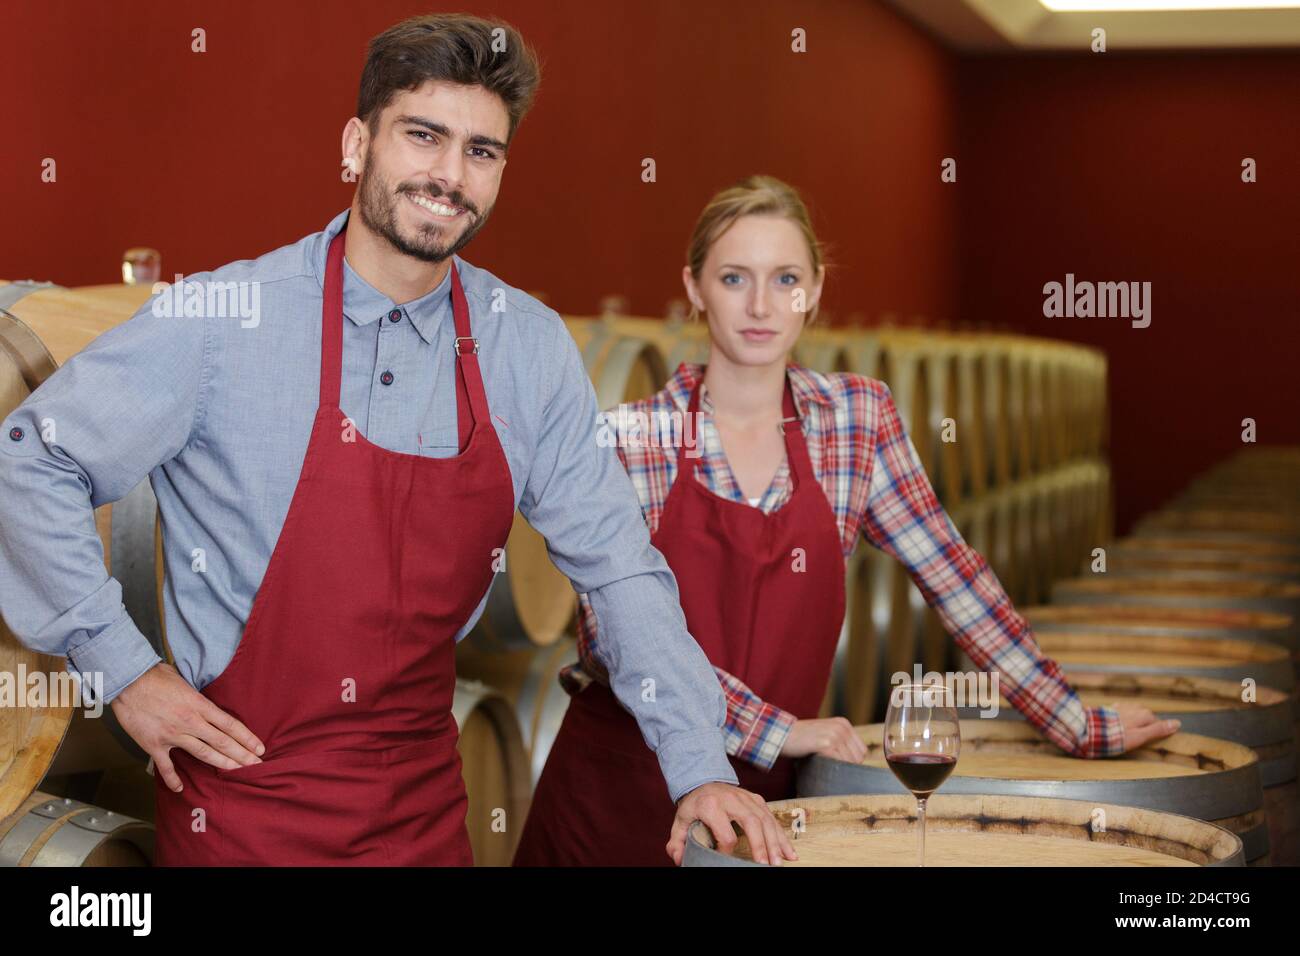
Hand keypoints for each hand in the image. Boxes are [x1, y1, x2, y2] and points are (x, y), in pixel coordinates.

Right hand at [109, 662, 265, 791]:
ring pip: (202, 753)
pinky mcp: (154, 744)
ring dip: (221, 763)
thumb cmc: (156, 677)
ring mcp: (173, 735)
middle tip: (256, 764)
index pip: (230, 725)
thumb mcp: (185, 682)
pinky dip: (173, 778)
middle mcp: (190, 722)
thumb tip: (206, 704)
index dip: (247, 738)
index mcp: (199, 705)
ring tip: (237, 771)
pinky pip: (166, 766)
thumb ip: (197, 697)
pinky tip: (180, 789)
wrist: (128, 681)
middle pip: (222, 742)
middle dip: (241, 754)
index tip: (259, 748)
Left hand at [666, 781, 796, 865]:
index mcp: (711, 805)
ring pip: (765, 820)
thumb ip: (677, 841)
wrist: (704, 780)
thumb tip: (679, 859)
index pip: (725, 833)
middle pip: (751, 823)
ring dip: (775, 843)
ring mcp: (747, 798)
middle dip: (760, 846)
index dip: (727, 851)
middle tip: (765, 866)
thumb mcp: (681, 821)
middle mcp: (731, 799)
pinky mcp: (756, 799)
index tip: (725, 861)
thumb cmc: (695, 806)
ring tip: (780, 863)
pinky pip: (772, 818)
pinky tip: (789, 852)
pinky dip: (781, 836)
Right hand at [781, 716, 868, 761]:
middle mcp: (842, 728)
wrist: (782, 734)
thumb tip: (855, 762)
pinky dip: (833, 769)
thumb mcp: (825, 733)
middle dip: (847, 766)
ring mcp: (835, 735)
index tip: (840, 765)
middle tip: (832, 768)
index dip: (852, 761)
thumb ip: (840, 742)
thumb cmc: (802, 738)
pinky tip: (823, 767)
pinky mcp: (826, 744)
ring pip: (850, 762)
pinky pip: (839, 763)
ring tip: (826, 767)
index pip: (862, 750)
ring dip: (839, 769)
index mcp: (843, 724)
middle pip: (858, 758)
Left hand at [1113, 701, 1180, 751]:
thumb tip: (1177, 723)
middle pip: (1146, 717)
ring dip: (1133, 722)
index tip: (1152, 741)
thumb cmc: (1117, 737)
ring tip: (1127, 734)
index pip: (1157, 723)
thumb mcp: (1140, 737)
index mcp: (1145, 714)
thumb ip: (1158, 730)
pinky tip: (1118, 725)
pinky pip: (1121, 712)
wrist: (1091, 730)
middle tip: (1138, 740)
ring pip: (1134, 713)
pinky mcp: (1110, 709)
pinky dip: (1122, 719)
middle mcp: (1135, 708)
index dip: (1156, 733)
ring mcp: (1122, 707)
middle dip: (1144, 727)